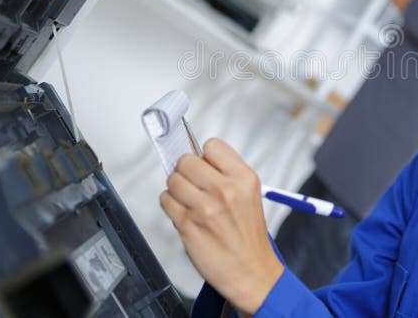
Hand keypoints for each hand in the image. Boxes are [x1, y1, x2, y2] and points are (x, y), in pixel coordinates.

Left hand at [159, 139, 283, 315]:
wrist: (251, 272)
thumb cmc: (248, 237)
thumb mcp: (250, 195)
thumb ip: (226, 174)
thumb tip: (197, 158)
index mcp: (244, 178)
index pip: (212, 145)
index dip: (205, 156)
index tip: (205, 166)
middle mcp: (225, 190)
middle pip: (186, 160)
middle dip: (186, 171)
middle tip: (193, 184)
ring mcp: (205, 207)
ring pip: (172, 179)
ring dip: (176, 189)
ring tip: (189, 201)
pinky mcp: (187, 224)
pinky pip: (165, 200)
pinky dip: (170, 205)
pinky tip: (185, 214)